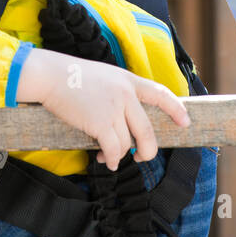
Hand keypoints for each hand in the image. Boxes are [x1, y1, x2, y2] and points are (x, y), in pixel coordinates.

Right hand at [16, 48, 189, 170]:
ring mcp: (114, 109)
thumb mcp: (103, 76)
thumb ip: (118, 93)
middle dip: (148, 150)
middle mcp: (125, 94)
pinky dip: (110, 159)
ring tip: (108, 157)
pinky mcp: (101, 123)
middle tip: (141, 157)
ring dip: (119, 155)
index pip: (161, 94)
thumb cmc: (70, 78)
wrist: (50, 76)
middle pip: (148, 130)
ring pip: (128, 143)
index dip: (176, 109)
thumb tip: (124, 124)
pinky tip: (103, 161)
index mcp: (128, 80)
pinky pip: (113, 150)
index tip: (186, 122)